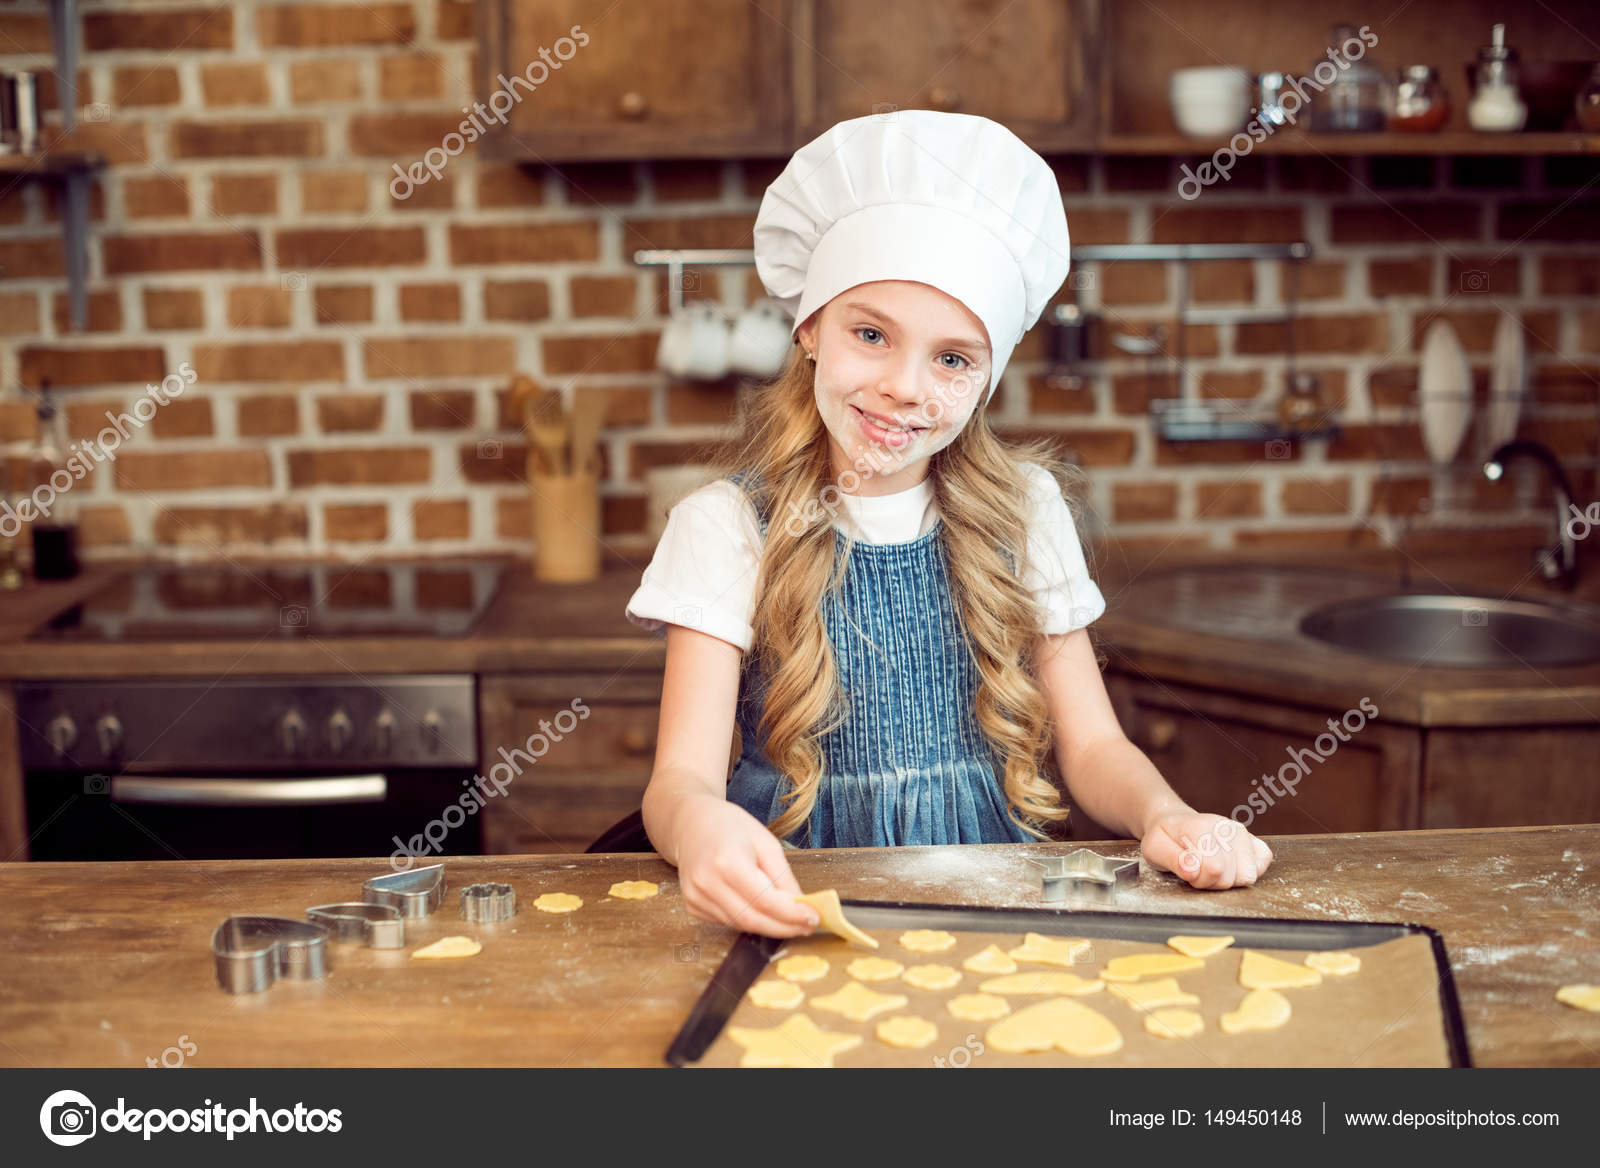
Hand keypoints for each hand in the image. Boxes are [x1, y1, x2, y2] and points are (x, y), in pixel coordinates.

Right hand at [675, 796, 819, 936]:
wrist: (691, 824)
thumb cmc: (730, 827)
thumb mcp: (765, 842)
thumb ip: (783, 876)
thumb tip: (801, 905)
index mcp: (728, 862)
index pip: (765, 900)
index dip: (792, 914)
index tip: (813, 918)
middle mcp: (707, 883)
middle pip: (753, 919)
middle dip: (784, 927)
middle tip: (807, 925)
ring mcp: (696, 897)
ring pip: (741, 925)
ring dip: (769, 925)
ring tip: (789, 917)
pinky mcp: (692, 906)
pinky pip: (728, 922)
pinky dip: (748, 919)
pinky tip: (758, 907)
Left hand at [1141, 810, 1272, 889]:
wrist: (1173, 822)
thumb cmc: (1165, 838)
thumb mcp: (1155, 849)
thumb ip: (1173, 860)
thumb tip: (1192, 870)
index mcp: (1201, 827)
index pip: (1214, 868)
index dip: (1198, 878)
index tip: (1188, 871)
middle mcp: (1226, 827)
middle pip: (1231, 876)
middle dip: (1212, 881)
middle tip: (1198, 870)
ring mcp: (1242, 832)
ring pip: (1248, 875)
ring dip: (1228, 879)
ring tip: (1211, 868)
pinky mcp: (1252, 840)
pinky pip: (1264, 862)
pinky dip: (1248, 870)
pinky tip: (1230, 866)